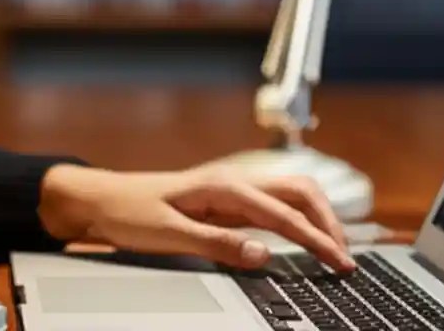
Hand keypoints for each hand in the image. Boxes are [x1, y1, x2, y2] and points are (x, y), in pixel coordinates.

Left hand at [39, 165, 355, 272]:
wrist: (99, 199)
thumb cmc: (127, 213)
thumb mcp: (168, 235)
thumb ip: (218, 245)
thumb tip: (264, 255)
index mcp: (223, 188)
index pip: (284, 214)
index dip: (317, 239)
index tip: (339, 262)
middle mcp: (233, 182)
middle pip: (300, 191)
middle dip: (329, 222)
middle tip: (345, 258)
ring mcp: (231, 189)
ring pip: (291, 193)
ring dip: (317, 216)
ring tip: (335, 247)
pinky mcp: (225, 200)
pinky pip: (273, 203)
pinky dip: (299, 216)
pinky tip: (305, 233)